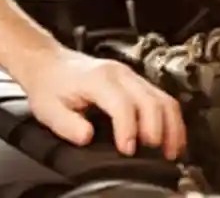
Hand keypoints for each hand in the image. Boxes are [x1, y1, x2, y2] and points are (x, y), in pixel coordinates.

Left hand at [10, 46, 185, 159]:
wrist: (48, 64)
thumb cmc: (49, 85)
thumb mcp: (48, 108)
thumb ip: (66, 124)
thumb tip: (87, 137)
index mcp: (98, 79)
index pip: (123, 105)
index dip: (129, 130)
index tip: (127, 150)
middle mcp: (119, 74)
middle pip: (152, 102)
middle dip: (157, 132)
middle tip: (155, 155)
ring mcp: (131, 76)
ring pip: (164, 99)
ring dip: (172, 128)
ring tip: (170, 152)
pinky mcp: (137, 81)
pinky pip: (163, 99)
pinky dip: (171, 120)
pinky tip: (169, 138)